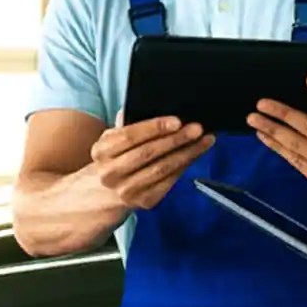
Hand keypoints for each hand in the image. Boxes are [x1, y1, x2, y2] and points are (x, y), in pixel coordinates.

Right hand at [91, 110, 214, 209]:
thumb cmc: (118, 155)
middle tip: (196, 128)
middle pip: (148, 153)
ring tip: (205, 140)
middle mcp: (110, 173)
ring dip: (187, 153)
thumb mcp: (114, 138)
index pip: (129, 136)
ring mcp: (127, 191)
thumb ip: (129, 122)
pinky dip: (185, 166)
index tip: (177, 121)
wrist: (108, 191)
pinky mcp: (144, 202)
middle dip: (175, 140)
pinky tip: (196, 153)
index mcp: (101, 151)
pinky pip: (169, 181)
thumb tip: (149, 104)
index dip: (154, 128)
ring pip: (162, 169)